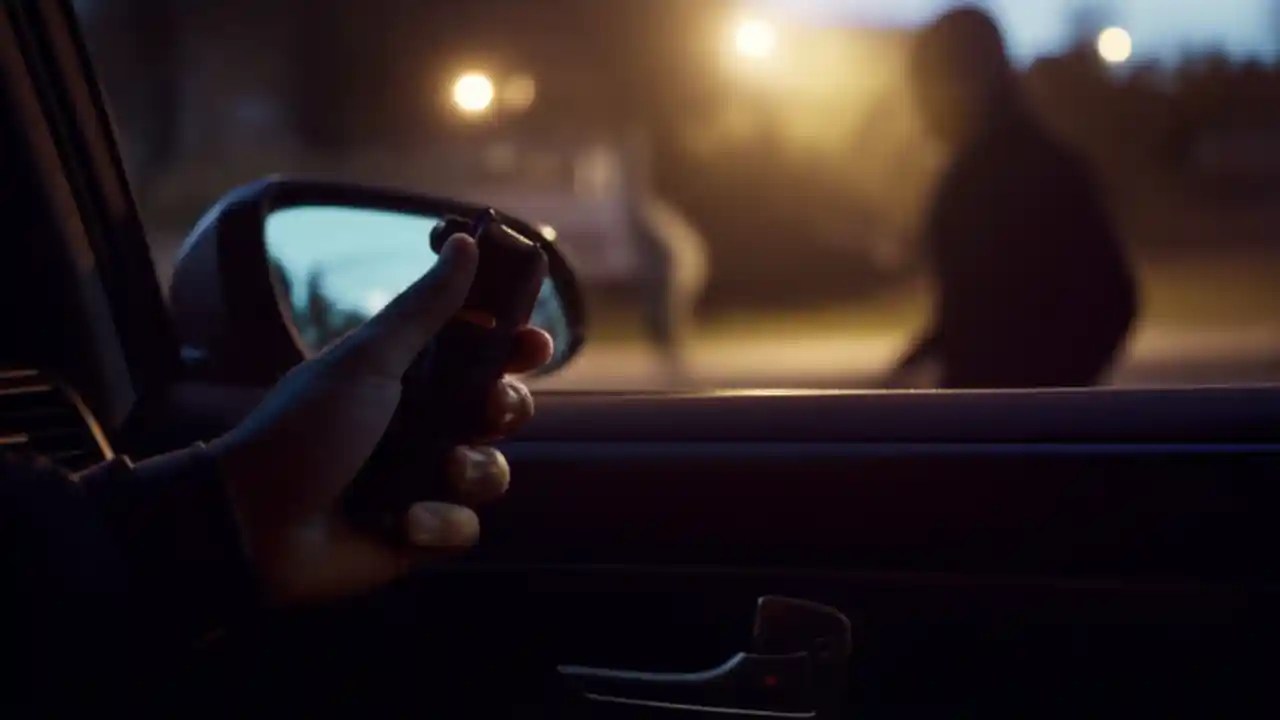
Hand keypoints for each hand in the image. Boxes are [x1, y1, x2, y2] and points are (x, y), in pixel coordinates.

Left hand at [210, 235, 552, 603]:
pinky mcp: (422, 535)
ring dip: (476, 470)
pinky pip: (465, 528)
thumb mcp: (368, 360)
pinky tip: (405, 525)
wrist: (254, 524)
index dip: (515, 346)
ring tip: (444, 471)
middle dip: (507, 407)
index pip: (479, 353)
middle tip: (490, 408)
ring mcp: (422, 482)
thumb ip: (424, 307)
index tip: (535, 342)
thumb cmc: (305, 429)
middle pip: (501, 409)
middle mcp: (420, 427)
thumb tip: (464, 239)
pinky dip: (441, 524)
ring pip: (493, 472)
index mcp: (407, 377)